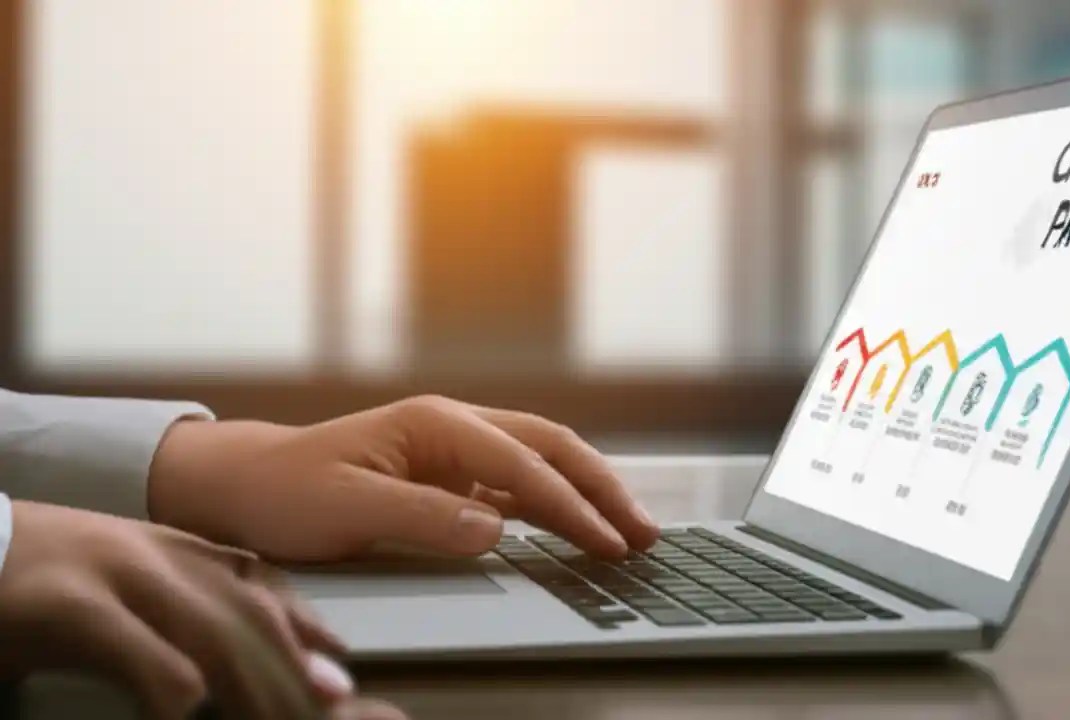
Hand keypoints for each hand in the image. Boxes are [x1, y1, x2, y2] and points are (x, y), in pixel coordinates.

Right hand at [0, 501, 404, 719]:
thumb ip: (177, 606)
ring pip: (211, 630)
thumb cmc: (35, 580)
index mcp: (171, 550)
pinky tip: (187, 711)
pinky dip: (170, 685)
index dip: (304, 623)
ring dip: (258, 681)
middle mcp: (156, 555)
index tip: (340, 661)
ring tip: (291, 717)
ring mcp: (115, 574)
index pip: (257, 582)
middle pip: (247, 613)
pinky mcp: (69, 604)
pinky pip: (137, 647)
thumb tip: (218, 663)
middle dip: (295, 663)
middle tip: (333, 704)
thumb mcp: (119, 584)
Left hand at [147, 397, 659, 561]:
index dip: (569, 505)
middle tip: (643, 532)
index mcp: (434, 424)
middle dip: (601, 488)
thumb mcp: (345, 509)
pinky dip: (555, 507)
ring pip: (542, 464)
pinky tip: (577, 530)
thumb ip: (422, 517)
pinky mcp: (450, 477)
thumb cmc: (286, 490)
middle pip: (550, 449)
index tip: (605, 542)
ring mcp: (455, 450)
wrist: (245, 483)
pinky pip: (518, 488)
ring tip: (629, 531)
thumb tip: (495, 531)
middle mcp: (454, 428)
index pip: (521, 464)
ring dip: (587, 494)